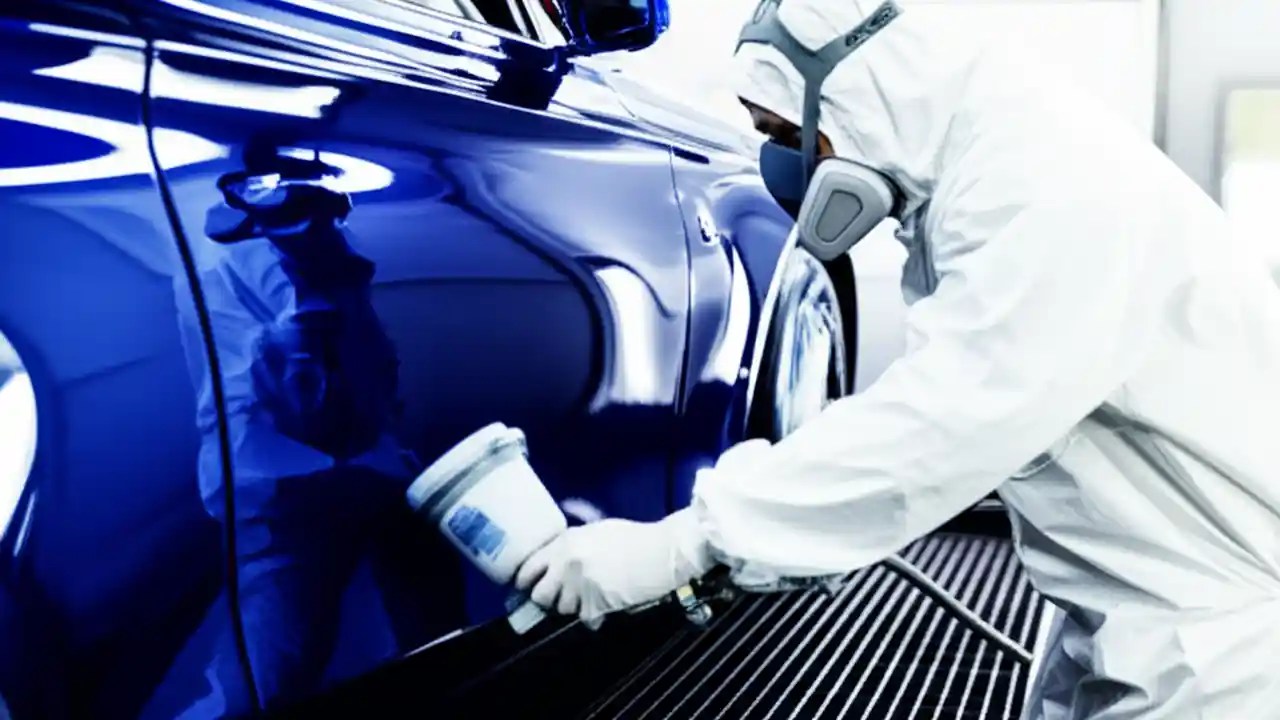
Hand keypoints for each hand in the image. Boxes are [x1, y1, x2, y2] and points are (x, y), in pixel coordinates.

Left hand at [514, 509, 713, 628]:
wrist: (663, 550)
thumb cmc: (636, 537)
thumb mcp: (597, 530)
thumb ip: (572, 544)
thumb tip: (555, 559)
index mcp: (565, 542)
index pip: (529, 568)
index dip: (526, 580)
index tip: (528, 587)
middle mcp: (567, 563)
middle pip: (540, 594)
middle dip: (549, 598)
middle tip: (562, 597)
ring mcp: (581, 585)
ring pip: (562, 609)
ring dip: (574, 607)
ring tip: (589, 599)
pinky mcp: (597, 603)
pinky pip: (586, 620)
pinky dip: (594, 618)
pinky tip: (605, 608)